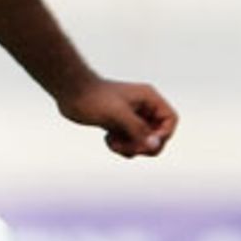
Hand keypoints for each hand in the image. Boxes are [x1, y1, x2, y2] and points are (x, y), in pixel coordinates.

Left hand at [56, 75, 177, 159]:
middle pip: (158, 136)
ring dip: (130, 148)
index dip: (163, 135)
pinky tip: (108, 139)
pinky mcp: (120, 125)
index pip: (170, 120)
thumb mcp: (118, 115)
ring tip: (114, 142)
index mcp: (148, 98)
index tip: (147, 142)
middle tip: (127, 147)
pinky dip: (121, 147)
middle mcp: (143, 108)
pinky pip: (130, 143)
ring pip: (143, 142)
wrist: (70, 93)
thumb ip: (138, 130)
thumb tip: (154, 146)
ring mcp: (131, 117)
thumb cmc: (93, 98)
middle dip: (143, 145)